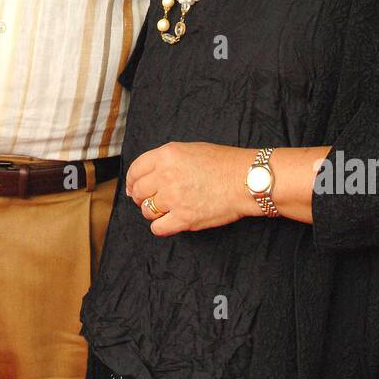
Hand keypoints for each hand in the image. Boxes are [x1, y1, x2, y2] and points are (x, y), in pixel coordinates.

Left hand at [125, 142, 250, 236]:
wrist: (245, 180)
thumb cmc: (222, 163)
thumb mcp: (189, 149)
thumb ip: (164, 161)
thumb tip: (141, 178)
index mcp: (166, 155)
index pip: (135, 170)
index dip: (132, 181)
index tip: (135, 188)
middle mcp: (165, 176)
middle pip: (139, 192)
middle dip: (143, 197)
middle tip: (154, 199)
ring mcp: (173, 198)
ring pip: (147, 211)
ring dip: (154, 212)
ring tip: (168, 209)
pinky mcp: (183, 219)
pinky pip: (158, 228)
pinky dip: (162, 227)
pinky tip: (171, 221)